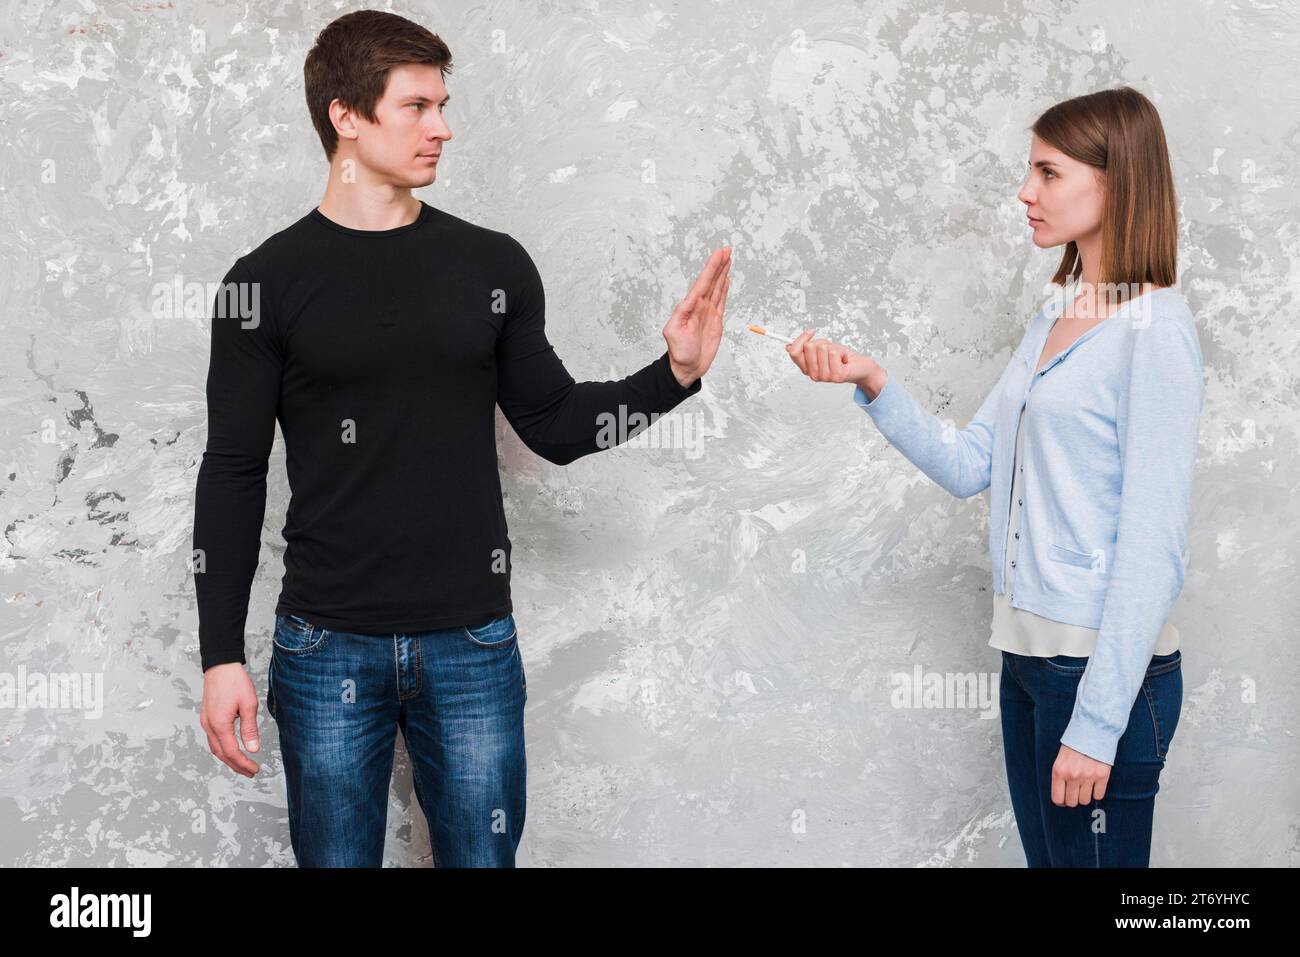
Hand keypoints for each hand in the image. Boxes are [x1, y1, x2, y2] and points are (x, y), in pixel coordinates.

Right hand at [200, 662, 261, 776]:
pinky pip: (213, 739)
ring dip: (229, 759)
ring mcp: (206, 722)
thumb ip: (250, 729)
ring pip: (215, 748)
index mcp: (220, 724)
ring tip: (243, 765)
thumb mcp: (248, 704)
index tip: (255, 770)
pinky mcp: (207, 718)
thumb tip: (253, 749)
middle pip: (221, 754)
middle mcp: (209, 726)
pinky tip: (232, 750)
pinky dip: (223, 749)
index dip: (243, 764)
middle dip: (236, 766)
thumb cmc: (235, 682)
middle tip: (251, 772)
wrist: (220, 666)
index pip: (231, 752)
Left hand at [664, 246, 731, 386]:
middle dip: (718, 265)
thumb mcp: (674, 333)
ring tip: (728, 259)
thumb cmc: (680, 353)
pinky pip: (721, 301)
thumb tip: (689, 303)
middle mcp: (699, 306)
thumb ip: (681, 317)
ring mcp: (708, 312)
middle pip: (711, 281)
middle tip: (726, 249)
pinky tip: (726, 279)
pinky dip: (724, 289)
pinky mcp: (715, 321)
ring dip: (722, 273)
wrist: (687, 368)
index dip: (711, 268)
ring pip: (717, 288)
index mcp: (689, 306)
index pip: (702, 283)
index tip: (719, 254)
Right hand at [785, 328, 882, 390]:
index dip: (801, 338)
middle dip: (821, 342)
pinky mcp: (836, 376)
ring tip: (838, 356)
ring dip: (833, 347)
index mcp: (806, 368)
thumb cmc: (840, 357)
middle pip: (808, 347)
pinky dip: (841, 351)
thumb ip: (806, 347)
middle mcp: (813, 375)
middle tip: (830, 349)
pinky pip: (833, 353)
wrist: (859, 367)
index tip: (811, 331)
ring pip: (822, 348)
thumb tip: (788, 346)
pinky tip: (844, 360)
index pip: (794, 352)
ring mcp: (824, 377)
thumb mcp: (821, 348)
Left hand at [1051, 743, 1110, 805]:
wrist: (1092, 731)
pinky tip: (1095, 785)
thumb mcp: (1060, 759)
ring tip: (1085, 787)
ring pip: (1085, 801)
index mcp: (1059, 771)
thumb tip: (1062, 796)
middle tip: (1075, 793)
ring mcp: (1088, 777)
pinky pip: (1098, 795)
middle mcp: (1073, 776)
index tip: (1064, 799)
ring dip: (1084, 796)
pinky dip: (1097, 793)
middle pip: (1072, 802)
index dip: (1061, 801)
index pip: (1057, 798)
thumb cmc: (1074, 745)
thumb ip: (1061, 776)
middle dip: (1073, 799)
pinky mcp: (1102, 776)